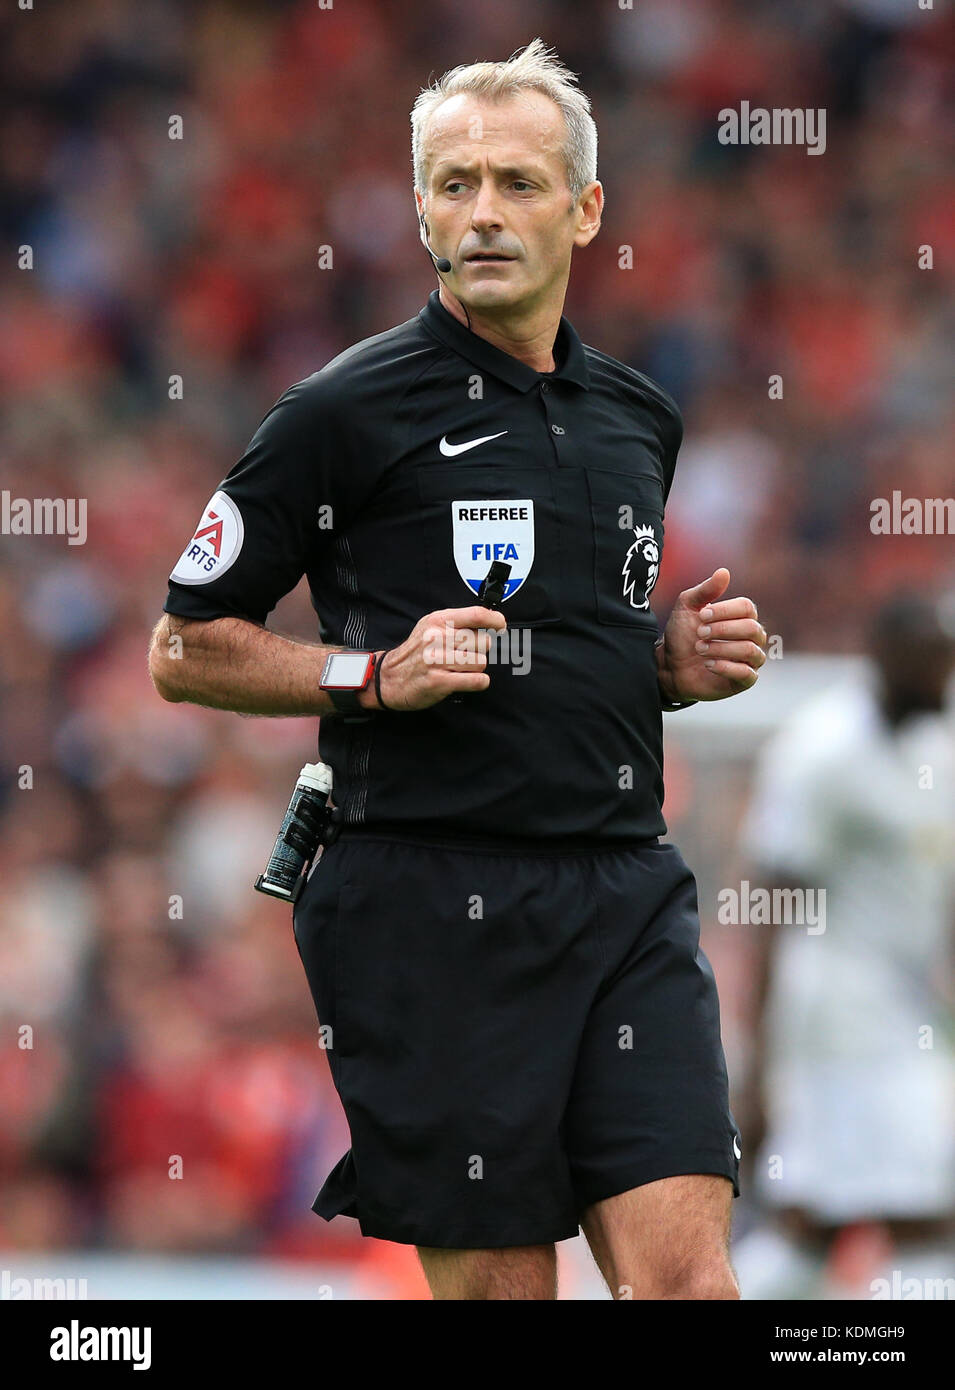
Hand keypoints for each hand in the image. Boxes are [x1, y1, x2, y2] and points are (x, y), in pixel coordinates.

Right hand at [362, 606, 506, 710]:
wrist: (388, 678)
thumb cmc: (415, 653)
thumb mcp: (430, 627)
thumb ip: (456, 622)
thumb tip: (489, 620)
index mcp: (438, 621)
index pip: (476, 615)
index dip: (495, 620)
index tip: (500, 625)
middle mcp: (438, 638)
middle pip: (483, 641)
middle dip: (479, 650)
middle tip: (466, 655)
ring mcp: (438, 660)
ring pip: (481, 662)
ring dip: (475, 668)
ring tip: (460, 669)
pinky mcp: (440, 681)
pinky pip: (476, 680)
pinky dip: (478, 682)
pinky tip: (468, 680)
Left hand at [657, 568, 766, 703]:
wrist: (670, 665)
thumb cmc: (682, 635)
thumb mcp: (687, 607)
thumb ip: (705, 590)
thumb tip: (724, 572)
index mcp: (742, 616)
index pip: (747, 608)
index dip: (725, 610)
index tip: (702, 615)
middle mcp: (752, 637)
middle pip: (752, 628)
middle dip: (723, 630)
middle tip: (699, 633)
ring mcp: (750, 659)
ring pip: (751, 650)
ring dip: (722, 648)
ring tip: (700, 649)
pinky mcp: (744, 680)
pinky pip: (748, 673)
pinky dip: (726, 667)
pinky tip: (708, 664)